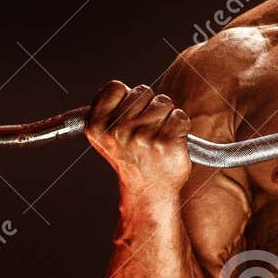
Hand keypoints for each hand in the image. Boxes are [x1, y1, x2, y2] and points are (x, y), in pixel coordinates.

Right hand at [85, 81, 192, 200]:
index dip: (126, 97)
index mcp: (97, 126)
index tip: (129, 115)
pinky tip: (171, 141)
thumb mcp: (106, 137)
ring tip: (158, 136)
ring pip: (163, 102)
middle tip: (146, 131)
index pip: (115, 87)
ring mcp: (142, 137)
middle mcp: (117, 132)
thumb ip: (107, 110)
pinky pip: (180, 116)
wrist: (149, 190)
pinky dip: (180, 126)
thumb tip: (113, 88)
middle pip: (142, 91)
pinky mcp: (166, 143)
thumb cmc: (131, 157)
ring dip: (166, 116)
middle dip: (148, 106)